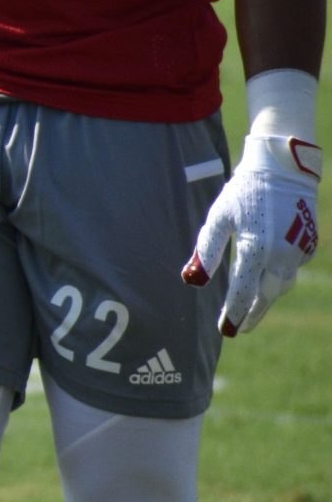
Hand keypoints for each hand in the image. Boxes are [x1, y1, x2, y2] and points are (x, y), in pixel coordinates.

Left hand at [183, 132, 320, 335]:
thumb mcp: (218, 219)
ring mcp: (299, 251)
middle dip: (253, 313)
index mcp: (256, 249)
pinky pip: (292, 267)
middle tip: (241, 328)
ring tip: (252, 309)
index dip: (234, 313)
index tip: (226, 330)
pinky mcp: (309, 245)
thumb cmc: (243, 193)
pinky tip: (267, 275)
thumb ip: (205, 251)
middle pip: (266, 295)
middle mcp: (281, 255)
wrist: (284, 170)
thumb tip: (193, 281)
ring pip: (282, 284)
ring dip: (266, 298)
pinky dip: (278, 275)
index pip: (242, 292)